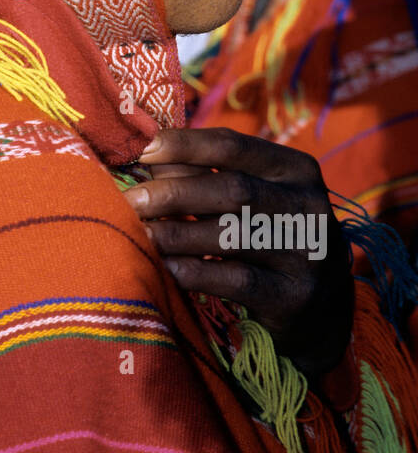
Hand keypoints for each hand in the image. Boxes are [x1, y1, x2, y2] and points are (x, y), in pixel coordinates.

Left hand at [122, 127, 353, 378]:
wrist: (322, 307)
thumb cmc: (271, 236)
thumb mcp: (250, 198)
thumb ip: (206, 173)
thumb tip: (150, 157)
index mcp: (295, 168)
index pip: (233, 145)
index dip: (185, 145)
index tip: (143, 151)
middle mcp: (308, 206)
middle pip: (232, 189)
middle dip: (174, 194)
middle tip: (131, 201)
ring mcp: (306, 253)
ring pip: (232, 235)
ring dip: (178, 233)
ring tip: (140, 233)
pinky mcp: (294, 296)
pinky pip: (237, 280)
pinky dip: (196, 272)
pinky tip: (167, 268)